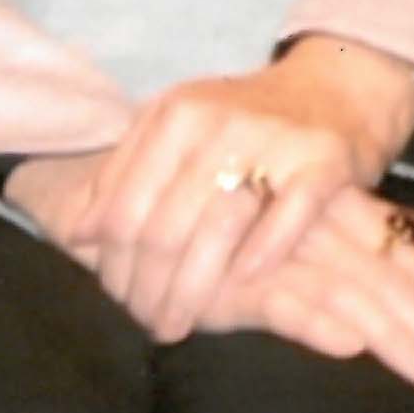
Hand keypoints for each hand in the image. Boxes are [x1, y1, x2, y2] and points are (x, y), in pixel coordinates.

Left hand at [26, 39, 413, 338]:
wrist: (336, 89)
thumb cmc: (245, 120)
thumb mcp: (179, 129)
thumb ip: (126, 173)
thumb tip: (78, 234)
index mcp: (176, 113)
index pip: (125, 207)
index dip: (113, 262)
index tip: (114, 296)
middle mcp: (220, 122)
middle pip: (163, 230)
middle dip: (146, 288)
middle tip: (145, 322)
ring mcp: (273, 141)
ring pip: (214, 233)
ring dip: (193, 291)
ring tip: (180, 323)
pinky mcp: (324, 162)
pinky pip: (283, 222)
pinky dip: (259, 259)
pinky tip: (241, 285)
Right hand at [195, 189, 413, 407]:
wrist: (139, 206)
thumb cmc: (228, 242)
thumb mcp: (300, 262)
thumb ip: (348, 286)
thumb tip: (390, 335)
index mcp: (350, 220)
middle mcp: (327, 229)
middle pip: (402, 280)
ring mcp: (283, 249)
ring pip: (355, 291)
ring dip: (398, 335)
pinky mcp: (236, 275)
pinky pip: (283, 297)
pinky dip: (315, 319)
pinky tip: (347, 343)